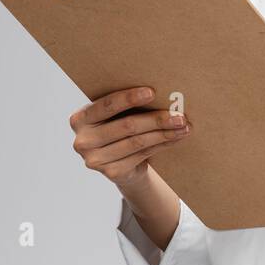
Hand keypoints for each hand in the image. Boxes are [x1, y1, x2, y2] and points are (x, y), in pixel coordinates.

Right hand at [69, 86, 191, 187]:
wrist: (119, 162)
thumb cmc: (118, 127)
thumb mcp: (114, 116)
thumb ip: (125, 105)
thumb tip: (161, 91)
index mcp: (80, 119)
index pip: (106, 106)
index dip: (129, 98)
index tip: (152, 92)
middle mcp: (83, 141)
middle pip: (126, 126)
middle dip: (155, 119)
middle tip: (179, 115)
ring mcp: (95, 160)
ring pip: (137, 142)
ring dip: (164, 133)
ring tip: (184, 126)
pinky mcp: (112, 172)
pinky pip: (143, 154)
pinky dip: (162, 144)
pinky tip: (176, 137)